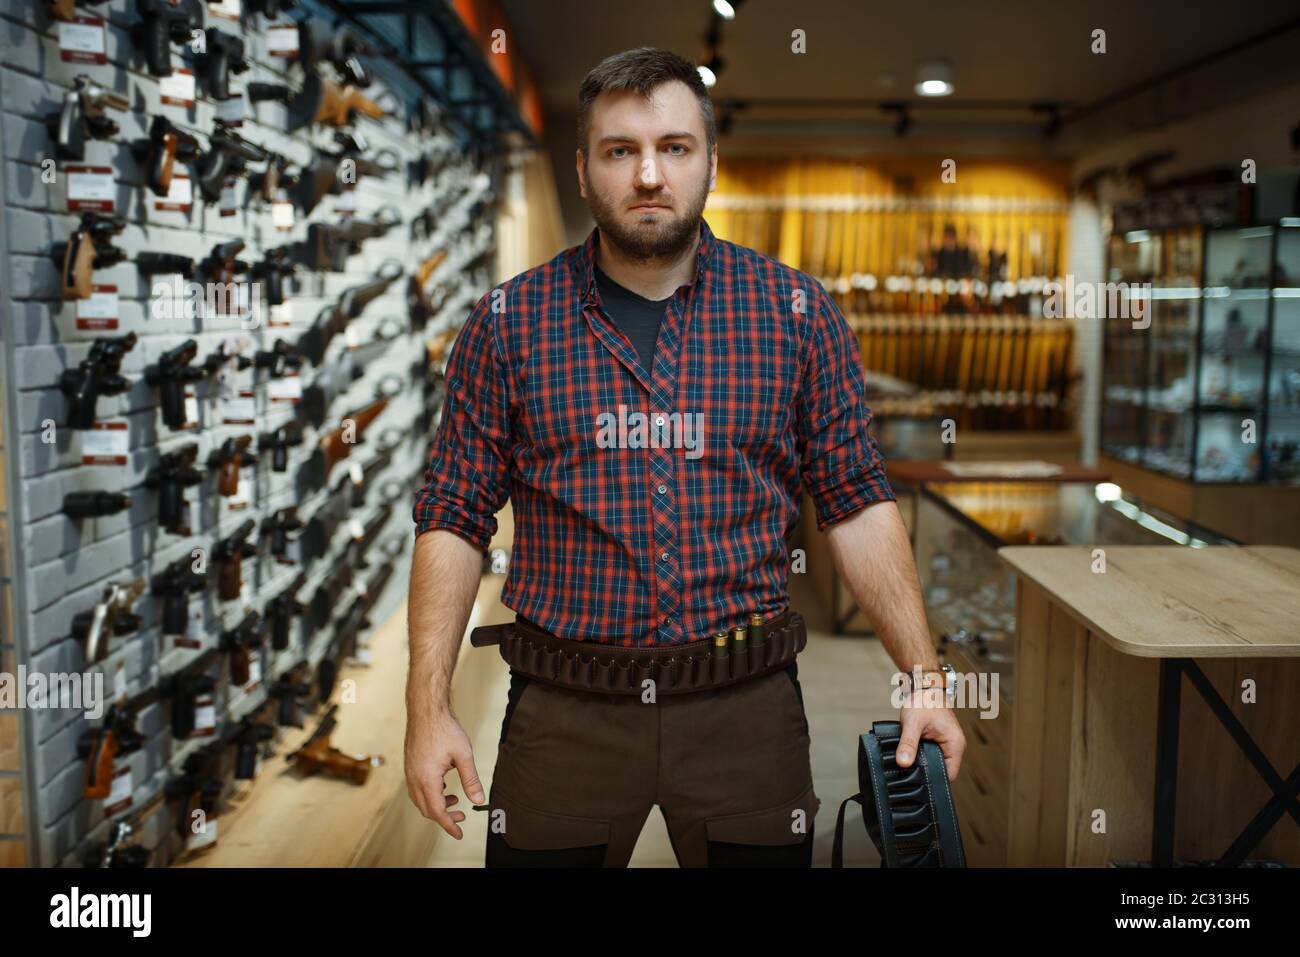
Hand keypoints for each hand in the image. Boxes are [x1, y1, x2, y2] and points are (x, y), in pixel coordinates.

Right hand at [404, 707, 484, 838]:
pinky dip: (430, 795)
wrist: (426, 710)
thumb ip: (471, 780)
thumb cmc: (444, 729)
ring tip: (455, 800)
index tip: (459, 833)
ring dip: (437, 805)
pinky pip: (417, 789)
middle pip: (427, 809)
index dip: (449, 825)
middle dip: (444, 817)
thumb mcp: (463, 755)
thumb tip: (479, 800)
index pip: (437, 811)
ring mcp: (410, 772)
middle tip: (462, 815)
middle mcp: (414, 779)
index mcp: (427, 779)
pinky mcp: (410, 766)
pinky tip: (443, 786)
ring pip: (420, 800)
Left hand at [896, 691, 965, 781]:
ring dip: (921, 764)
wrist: (924, 687)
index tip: (916, 781)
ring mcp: (946, 745)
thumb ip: (908, 743)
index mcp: (955, 745)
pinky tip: (908, 756)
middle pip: (940, 771)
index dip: (933, 781)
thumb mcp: (913, 723)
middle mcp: (953, 747)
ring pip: (934, 764)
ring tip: (906, 764)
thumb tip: (903, 763)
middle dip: (925, 773)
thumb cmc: (924, 701)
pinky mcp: (937, 742)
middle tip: (907, 774)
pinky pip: (929, 756)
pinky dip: (919, 757)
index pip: (948, 775)